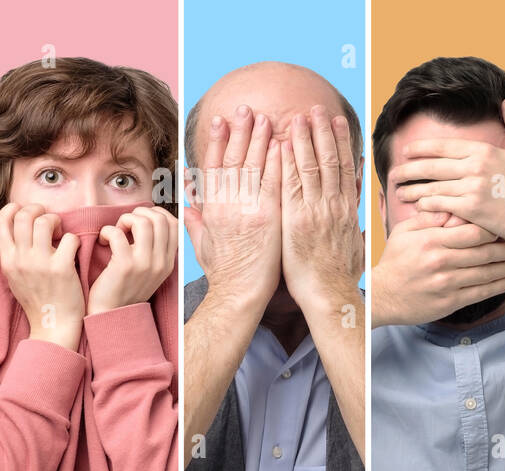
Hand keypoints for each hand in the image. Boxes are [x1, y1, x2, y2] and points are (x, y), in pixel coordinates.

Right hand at [0, 203, 83, 349]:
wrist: (52, 323)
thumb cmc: (38, 298)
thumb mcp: (15, 275)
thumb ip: (14, 253)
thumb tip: (18, 229)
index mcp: (6, 258)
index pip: (2, 220)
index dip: (16, 208)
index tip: (29, 213)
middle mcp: (20, 258)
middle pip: (24, 215)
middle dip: (39, 210)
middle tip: (50, 219)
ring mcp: (40, 263)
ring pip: (44, 222)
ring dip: (56, 221)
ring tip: (61, 233)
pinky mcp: (61, 268)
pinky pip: (69, 239)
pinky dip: (74, 239)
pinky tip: (74, 249)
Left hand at [88, 206, 176, 314]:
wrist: (111, 314)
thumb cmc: (125, 290)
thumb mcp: (150, 272)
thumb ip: (154, 251)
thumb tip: (149, 222)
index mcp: (168, 262)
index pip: (175, 225)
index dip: (157, 213)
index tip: (141, 219)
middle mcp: (160, 262)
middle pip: (160, 219)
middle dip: (139, 213)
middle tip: (126, 224)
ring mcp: (145, 263)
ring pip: (142, 222)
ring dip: (125, 219)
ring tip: (116, 231)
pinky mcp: (125, 265)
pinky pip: (117, 234)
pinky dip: (107, 231)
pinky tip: (104, 241)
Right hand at [187, 106, 281, 308]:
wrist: (240, 293)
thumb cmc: (225, 272)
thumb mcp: (203, 244)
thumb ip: (196, 221)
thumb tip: (186, 205)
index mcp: (211, 207)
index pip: (212, 166)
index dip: (216, 141)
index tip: (220, 120)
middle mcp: (226, 204)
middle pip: (231, 159)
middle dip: (238, 131)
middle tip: (244, 108)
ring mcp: (247, 208)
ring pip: (252, 165)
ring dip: (258, 139)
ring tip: (264, 117)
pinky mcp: (268, 216)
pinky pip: (273, 182)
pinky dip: (277, 161)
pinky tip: (282, 144)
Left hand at [280, 106, 363, 312]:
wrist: (329, 296)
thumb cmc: (340, 279)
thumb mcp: (357, 250)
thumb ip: (359, 230)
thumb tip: (365, 217)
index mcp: (347, 212)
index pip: (346, 170)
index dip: (343, 144)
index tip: (339, 123)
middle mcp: (334, 207)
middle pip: (331, 161)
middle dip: (325, 132)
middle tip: (319, 108)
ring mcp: (316, 211)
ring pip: (312, 166)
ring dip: (306, 138)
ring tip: (301, 115)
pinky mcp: (296, 219)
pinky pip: (291, 183)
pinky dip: (288, 160)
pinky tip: (283, 142)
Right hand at [372, 210, 504, 326]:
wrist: (382, 296)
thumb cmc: (396, 260)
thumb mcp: (405, 232)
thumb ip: (430, 218)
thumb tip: (453, 204)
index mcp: (431, 240)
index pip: (472, 231)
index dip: (492, 228)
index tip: (501, 227)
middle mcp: (440, 261)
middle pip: (484, 252)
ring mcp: (446, 283)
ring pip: (486, 273)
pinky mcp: (450, 301)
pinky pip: (481, 292)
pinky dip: (499, 286)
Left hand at [394, 99, 504, 244]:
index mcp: (484, 150)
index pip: (443, 146)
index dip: (420, 148)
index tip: (406, 152)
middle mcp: (475, 166)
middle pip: (431, 165)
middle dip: (408, 169)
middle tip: (393, 174)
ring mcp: (472, 187)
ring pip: (432, 187)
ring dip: (412, 190)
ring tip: (399, 193)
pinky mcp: (472, 209)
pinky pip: (441, 205)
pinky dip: (427, 206)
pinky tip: (418, 208)